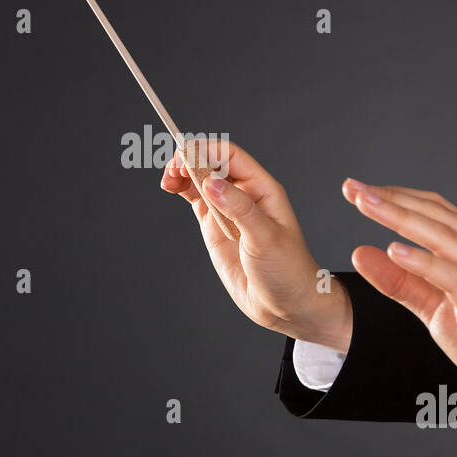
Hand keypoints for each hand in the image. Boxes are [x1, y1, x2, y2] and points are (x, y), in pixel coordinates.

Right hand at [160, 140, 351, 350]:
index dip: (206, 151)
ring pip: (200, 179)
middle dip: (190, 160)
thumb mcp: (266, 239)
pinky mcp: (215, 226)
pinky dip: (182, 189)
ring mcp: (228, 210)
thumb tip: (211, 182)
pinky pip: (195, 199)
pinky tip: (171, 186)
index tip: (185, 158)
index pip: (230, 156)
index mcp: (262, 189)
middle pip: (212, 163)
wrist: (287, 305)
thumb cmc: (287, 270)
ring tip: (168, 180)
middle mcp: (244, 194)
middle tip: (173, 170)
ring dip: (182, 173)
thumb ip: (239, 209)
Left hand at [343, 179, 456, 440]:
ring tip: (368, 206)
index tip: (359, 191)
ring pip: (445, 238)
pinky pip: (454, 277)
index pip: (437, 211)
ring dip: (402, 219)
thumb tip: (360, 252)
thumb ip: (400, 281)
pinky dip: (423, 261)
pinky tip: (394, 249)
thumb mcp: (433, 309)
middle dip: (394, 199)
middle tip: (355, 188)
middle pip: (438, 216)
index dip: (398, 197)